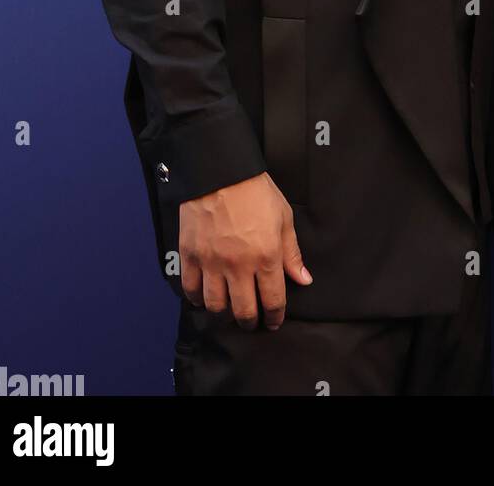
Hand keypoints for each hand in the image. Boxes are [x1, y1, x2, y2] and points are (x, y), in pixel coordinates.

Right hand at [178, 172, 311, 330]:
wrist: (222, 171)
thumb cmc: (256, 191)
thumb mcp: (284, 218)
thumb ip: (292, 253)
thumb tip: (303, 279)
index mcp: (266, 256)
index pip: (273, 301)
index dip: (275, 317)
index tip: (274, 322)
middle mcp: (238, 266)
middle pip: (243, 311)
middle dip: (250, 322)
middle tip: (251, 322)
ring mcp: (212, 262)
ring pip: (215, 306)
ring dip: (223, 313)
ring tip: (228, 310)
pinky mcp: (190, 255)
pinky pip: (191, 289)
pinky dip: (196, 298)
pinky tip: (204, 296)